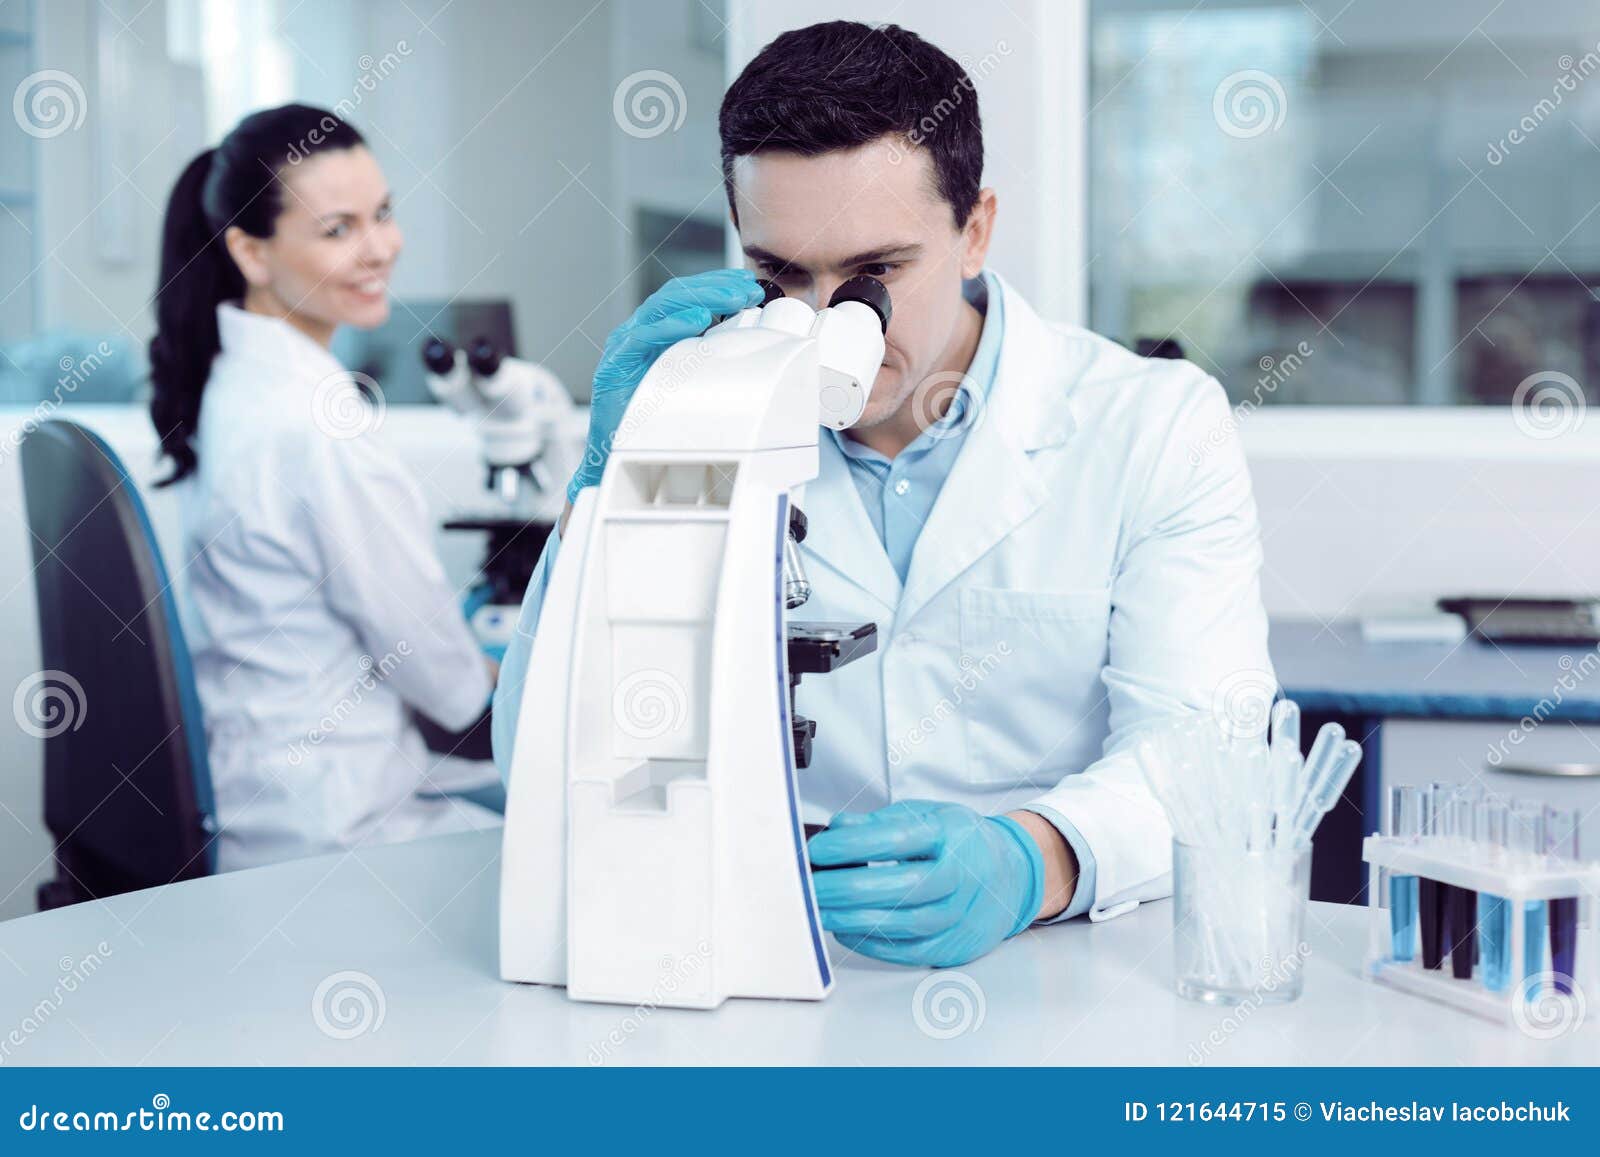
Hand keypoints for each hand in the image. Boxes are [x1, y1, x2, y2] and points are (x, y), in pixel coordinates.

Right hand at [567, 269, 764, 502]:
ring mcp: (625, 345)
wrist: (618, 454)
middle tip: (748, 289)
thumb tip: (748, 343)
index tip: (748, 284)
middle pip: (676, 295)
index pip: (686, 297)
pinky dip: (671, 326)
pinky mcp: (615, 364)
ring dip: (702, 299)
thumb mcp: (690, 382)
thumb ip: (708, 358)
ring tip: (733, 299)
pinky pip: (643, 337)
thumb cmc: (653, 421)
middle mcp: (639, 332)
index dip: (717, 285)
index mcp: (656, 333)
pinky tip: (697, 321)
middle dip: (715, 287)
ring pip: (662, 307)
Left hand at [807, 800, 1044, 967]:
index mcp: (951, 836)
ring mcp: (960, 915)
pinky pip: (906, 950)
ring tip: (817, 908)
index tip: (817, 850)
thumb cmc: (961, 842)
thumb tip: (838, 828)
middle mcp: (960, 877)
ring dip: (850, 918)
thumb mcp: (928, 816)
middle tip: (808, 886)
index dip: (852, 846)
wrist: (1011, 875)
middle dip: (843, 888)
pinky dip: (870, 941)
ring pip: (900, 924)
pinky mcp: (954, 946)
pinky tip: (845, 927)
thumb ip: (882, 822)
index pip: (896, 840)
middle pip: (897, 889)